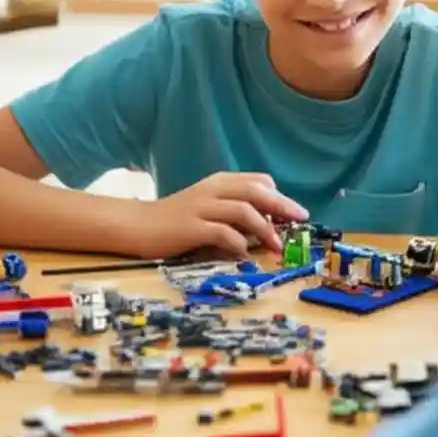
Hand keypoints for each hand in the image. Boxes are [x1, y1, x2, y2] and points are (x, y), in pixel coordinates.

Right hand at [130, 172, 308, 258]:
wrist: (136, 225)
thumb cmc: (176, 219)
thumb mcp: (208, 207)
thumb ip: (234, 211)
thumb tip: (267, 226)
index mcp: (219, 182)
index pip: (259, 181)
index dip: (279, 196)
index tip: (293, 213)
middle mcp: (213, 189)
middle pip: (257, 191)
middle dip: (283, 206)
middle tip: (301, 220)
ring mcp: (201, 207)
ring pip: (244, 210)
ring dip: (265, 229)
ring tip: (276, 246)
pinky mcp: (191, 227)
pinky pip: (224, 233)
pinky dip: (239, 244)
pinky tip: (245, 255)